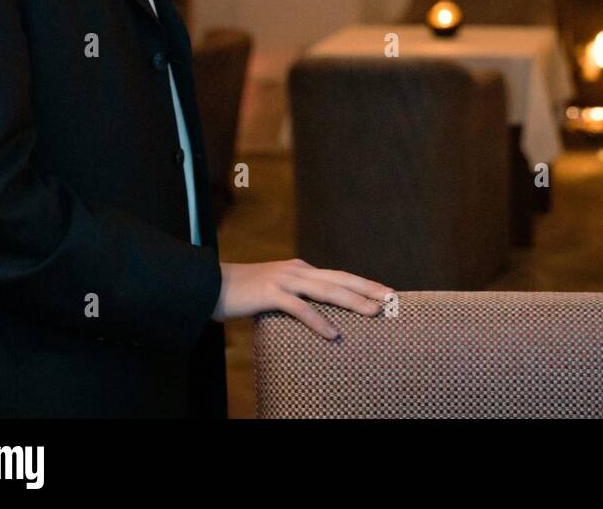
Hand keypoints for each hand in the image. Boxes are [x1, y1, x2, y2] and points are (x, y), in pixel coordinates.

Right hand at [213, 259, 393, 339]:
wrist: (210, 285)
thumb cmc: (243, 292)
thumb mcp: (275, 289)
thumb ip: (295, 295)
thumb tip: (316, 310)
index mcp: (300, 269)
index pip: (338, 276)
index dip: (363, 283)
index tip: (385, 292)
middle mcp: (297, 270)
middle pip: (340, 278)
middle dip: (368, 288)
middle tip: (392, 298)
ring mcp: (285, 280)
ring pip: (326, 290)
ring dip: (352, 301)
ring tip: (374, 312)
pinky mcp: (271, 294)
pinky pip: (300, 308)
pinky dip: (318, 321)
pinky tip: (333, 333)